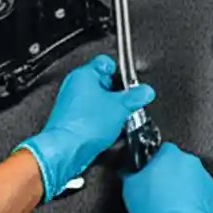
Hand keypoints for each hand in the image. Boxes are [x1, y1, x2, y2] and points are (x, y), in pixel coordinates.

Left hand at [14, 54, 154, 202]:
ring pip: (99, 102)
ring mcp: (72, 104)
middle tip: (127, 104)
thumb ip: (136, 97)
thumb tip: (146, 92)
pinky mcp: (72, 120)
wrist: (66, 150)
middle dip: (119, 95)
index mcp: (84, 75)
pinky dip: (102, 122)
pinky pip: (92, 116)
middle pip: (104, 83)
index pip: (106, 62)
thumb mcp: (121, 107)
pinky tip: (109, 130)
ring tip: (119, 120)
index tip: (131, 83)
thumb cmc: (84, 125)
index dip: (122, 72)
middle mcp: (75, 86)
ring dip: (111, 110)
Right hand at [122, 142, 212, 212]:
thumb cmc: (157, 210)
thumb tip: (128, 171)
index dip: (153, 163)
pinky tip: (181, 212)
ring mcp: (204, 178)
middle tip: (158, 190)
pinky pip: (200, 193)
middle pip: (177, 163)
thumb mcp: (130, 188)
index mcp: (170, 154)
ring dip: (182, 187)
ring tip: (169, 205)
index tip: (149, 173)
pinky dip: (193, 200)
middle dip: (169, 174)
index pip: (161, 150)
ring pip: (190, 178)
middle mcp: (190, 162)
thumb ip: (130, 173)